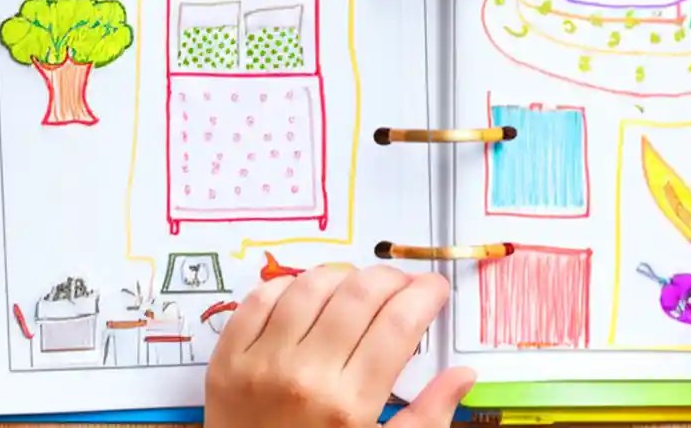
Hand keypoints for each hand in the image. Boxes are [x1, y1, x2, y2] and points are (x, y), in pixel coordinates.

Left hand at [205, 265, 475, 427]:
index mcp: (350, 406)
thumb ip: (426, 418)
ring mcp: (260, 364)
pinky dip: (288, 287)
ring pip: (311, 286)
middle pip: (360, 294)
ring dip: (343, 276)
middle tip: (402, 285)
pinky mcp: (226, 359)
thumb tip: (464, 375)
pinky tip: (307, 297)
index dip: (424, 295)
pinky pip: (259, 298)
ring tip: (357, 288)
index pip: (399, 324)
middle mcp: (305, 377)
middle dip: (392, 278)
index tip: (434, 288)